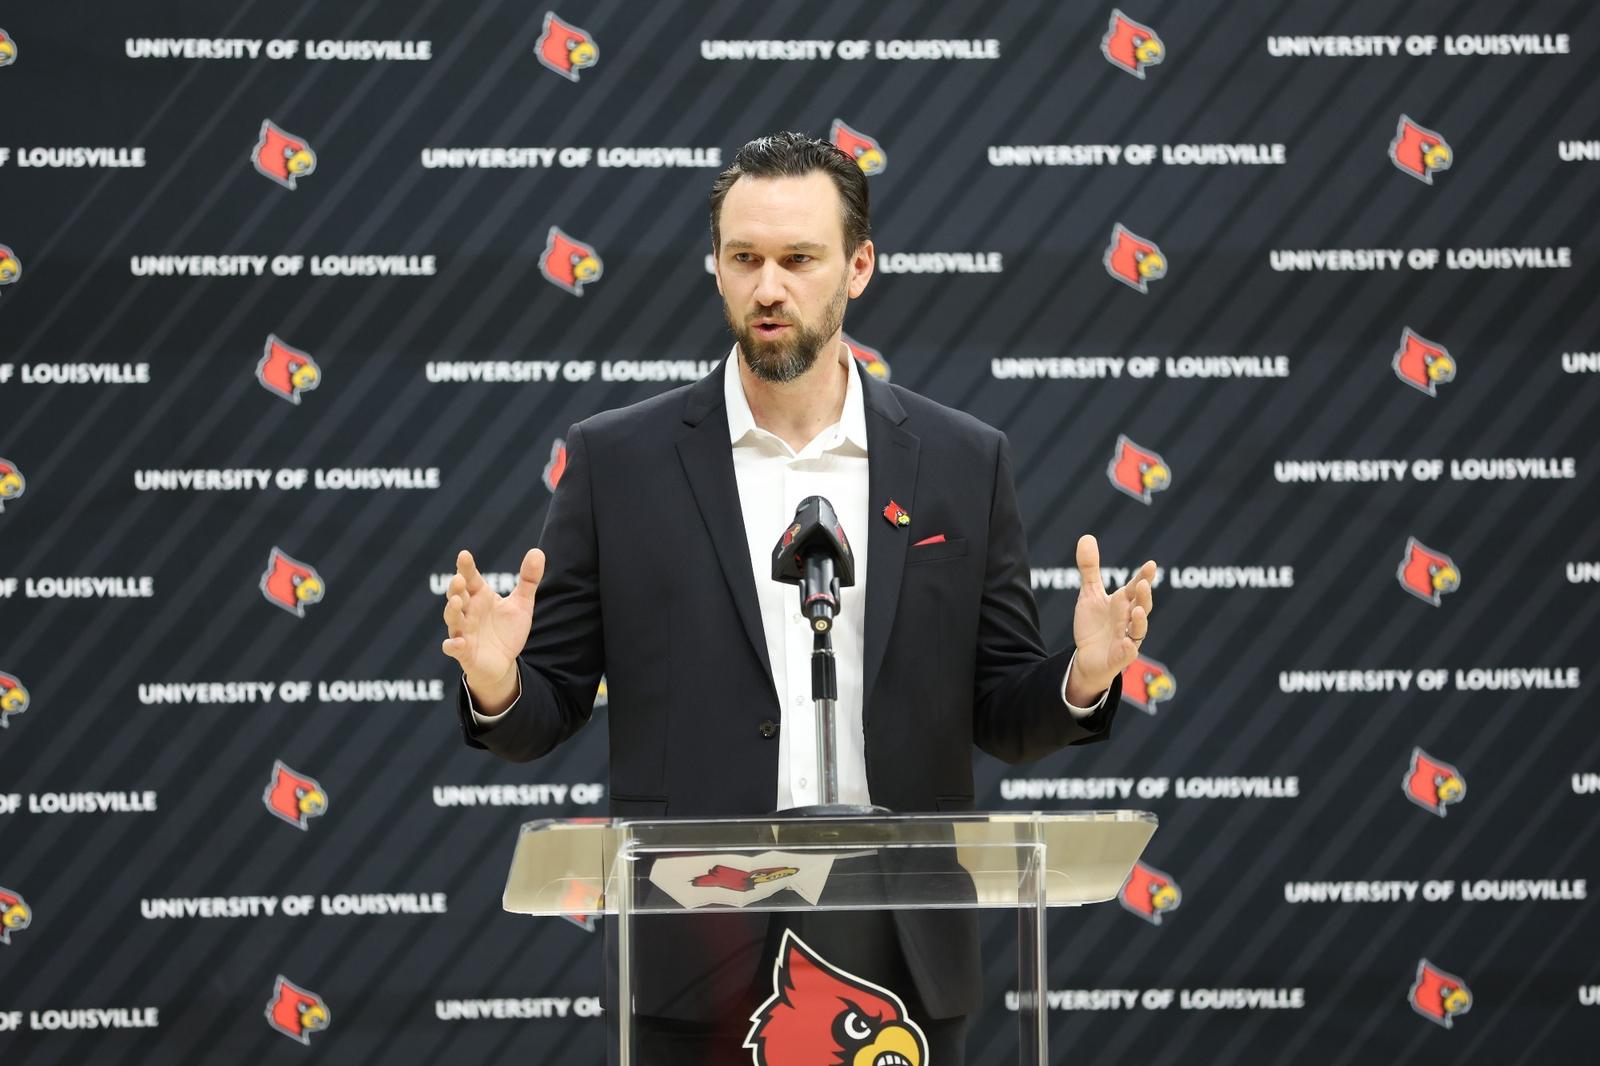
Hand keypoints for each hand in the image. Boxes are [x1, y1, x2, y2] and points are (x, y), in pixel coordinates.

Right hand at [440, 548, 543, 709]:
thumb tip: (537, 551)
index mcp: (480, 597)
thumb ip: (528, 579)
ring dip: (452, 610)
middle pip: (457, 595)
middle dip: (456, 587)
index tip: (464, 555)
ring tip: (457, 601)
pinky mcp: (463, 652)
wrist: (503, 662)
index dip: (466, 567)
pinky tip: (459, 642)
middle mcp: (468, 612)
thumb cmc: (506, 630)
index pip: (471, 578)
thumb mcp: (522, 604)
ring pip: (452, 619)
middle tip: (459, 578)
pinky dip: (453, 645)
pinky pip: (453, 648)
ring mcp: (463, 631)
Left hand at [1065, 534, 1155, 704]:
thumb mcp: (1089, 594)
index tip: (1151, 565)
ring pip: (1138, 630)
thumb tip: (1086, 537)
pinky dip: (1128, 648)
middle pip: (1142, 606)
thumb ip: (1090, 568)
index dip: (1144, 577)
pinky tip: (1126, 642)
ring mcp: (1126, 638)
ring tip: (1138, 611)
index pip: (1137, 588)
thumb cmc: (1094, 625)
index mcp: (1124, 603)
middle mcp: (1129, 619)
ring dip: (1140, 621)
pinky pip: (1127, 653)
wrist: (1087, 657)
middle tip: (1143, 584)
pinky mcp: (1119, 657)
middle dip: (1144, 596)